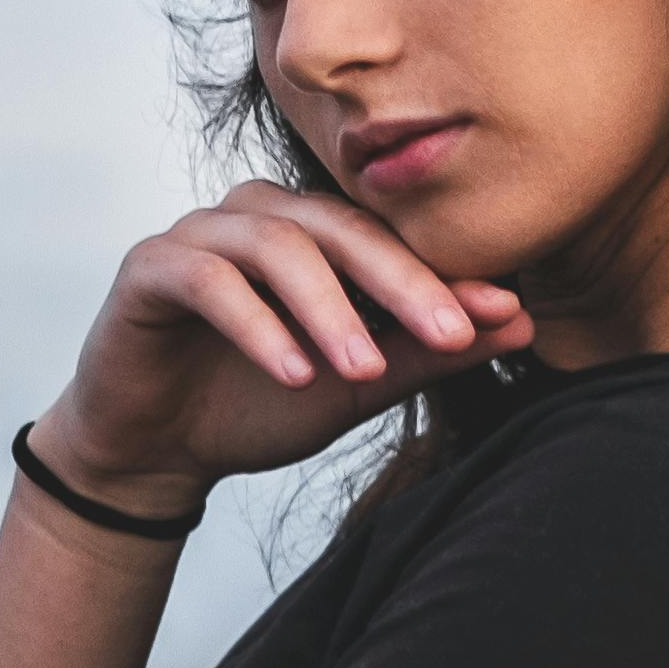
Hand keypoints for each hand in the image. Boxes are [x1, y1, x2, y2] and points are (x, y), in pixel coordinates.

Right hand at [30, 187, 533, 517]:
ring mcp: (199, 234)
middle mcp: (257, 215)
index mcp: (312, 232)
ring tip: (362, 368)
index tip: (498, 316)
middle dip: (400, 282)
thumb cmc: (255, 405)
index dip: (442, 275)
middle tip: (451, 334)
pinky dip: (257, 325)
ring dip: (327, 309)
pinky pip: (209, 280)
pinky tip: (293, 373)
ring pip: (277, 246)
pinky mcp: (148, 267)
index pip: (386, 238)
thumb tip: (520, 321)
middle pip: (339, 228)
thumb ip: (425, 352)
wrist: (153, 452)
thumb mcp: (354, 386)